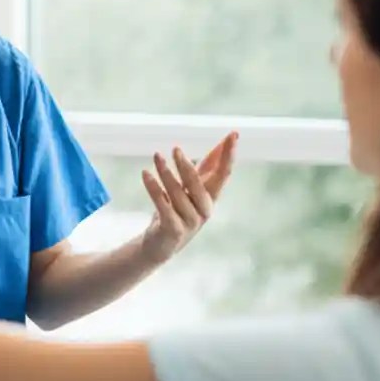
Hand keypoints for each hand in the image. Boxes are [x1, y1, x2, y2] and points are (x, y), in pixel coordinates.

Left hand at [139, 132, 237, 263]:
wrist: (161, 245)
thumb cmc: (178, 212)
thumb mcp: (192, 189)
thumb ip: (205, 168)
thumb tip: (220, 144)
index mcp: (210, 198)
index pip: (224, 174)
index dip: (229, 155)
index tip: (233, 134)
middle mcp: (204, 210)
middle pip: (199, 185)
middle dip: (187, 166)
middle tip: (175, 149)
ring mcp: (190, 221)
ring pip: (178, 193)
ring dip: (166, 173)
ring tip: (156, 156)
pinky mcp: (173, 229)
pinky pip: (162, 205)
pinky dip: (154, 188)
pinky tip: (146, 173)